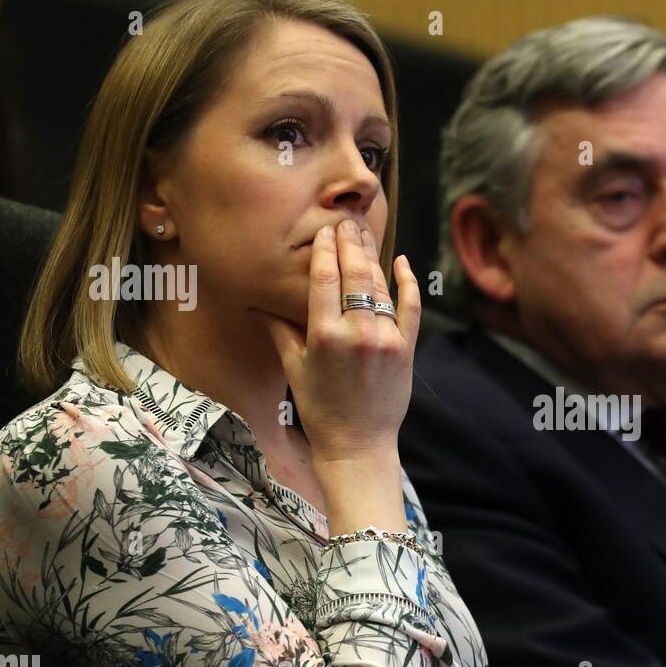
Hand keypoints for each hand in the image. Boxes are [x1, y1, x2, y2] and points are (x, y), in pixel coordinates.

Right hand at [262, 218, 420, 466]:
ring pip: (380, 286)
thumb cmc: (321, 410)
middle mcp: (357, 332)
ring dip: (372, 256)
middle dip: (350, 244)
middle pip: (354, 275)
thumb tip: (254, 305)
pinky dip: (407, 283)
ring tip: (364, 234)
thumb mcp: (295, 369)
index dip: (326, 249)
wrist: (358, 445)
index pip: (325, 279)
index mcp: (324, 335)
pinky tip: (401, 262)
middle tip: (346, 221)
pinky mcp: (407, 348)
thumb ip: (280, 331)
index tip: (326, 229)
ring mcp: (386, 339)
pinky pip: (410, 307)